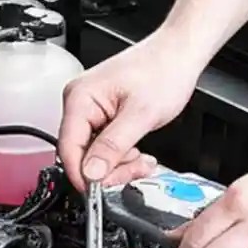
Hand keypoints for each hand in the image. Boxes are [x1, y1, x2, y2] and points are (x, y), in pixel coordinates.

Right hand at [58, 33, 203, 191]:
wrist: (179, 55)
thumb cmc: (164, 70)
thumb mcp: (141, 115)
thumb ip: (113, 146)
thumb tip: (91, 173)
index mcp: (80, 98)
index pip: (68, 148)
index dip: (83, 175)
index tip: (99, 192)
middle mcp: (79, 103)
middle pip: (81, 154)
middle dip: (109, 169)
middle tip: (135, 170)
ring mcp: (90, 110)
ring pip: (94, 155)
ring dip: (119, 165)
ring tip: (142, 160)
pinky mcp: (102, 116)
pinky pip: (104, 147)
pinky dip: (122, 156)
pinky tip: (138, 152)